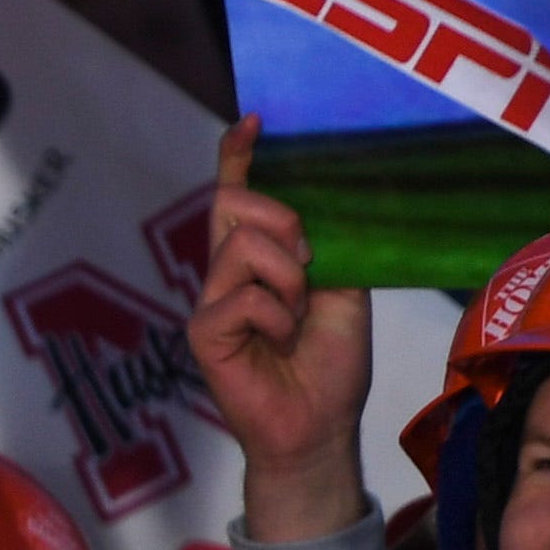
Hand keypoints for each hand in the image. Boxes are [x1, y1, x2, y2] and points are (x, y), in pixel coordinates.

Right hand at [189, 117, 373, 543]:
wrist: (319, 427)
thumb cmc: (330, 364)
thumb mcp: (344, 293)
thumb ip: (328, 249)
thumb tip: (319, 209)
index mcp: (259, 259)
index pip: (238, 196)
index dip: (240, 157)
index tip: (253, 121)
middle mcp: (228, 271)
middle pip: (234, 205)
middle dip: (281, 219)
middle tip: (309, 263)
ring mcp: (212, 299)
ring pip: (243, 245)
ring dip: (287, 277)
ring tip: (297, 317)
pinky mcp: (204, 331)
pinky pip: (241, 297)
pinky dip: (275, 314)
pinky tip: (280, 340)